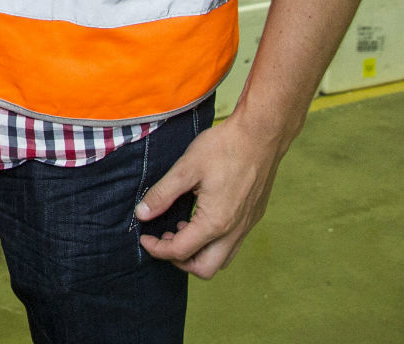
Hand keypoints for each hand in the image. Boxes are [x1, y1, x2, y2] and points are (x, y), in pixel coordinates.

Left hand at [135, 117, 285, 276]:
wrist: (261, 134)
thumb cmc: (224, 148)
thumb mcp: (185, 169)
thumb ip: (162, 195)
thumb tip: (142, 214)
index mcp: (215, 222)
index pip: (180, 251)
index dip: (157, 249)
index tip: (144, 237)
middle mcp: (234, 231)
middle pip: (204, 268)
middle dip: (179, 260)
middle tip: (164, 238)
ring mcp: (247, 225)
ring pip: (221, 258)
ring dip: (198, 251)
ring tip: (180, 225)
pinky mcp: (253, 216)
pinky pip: (232, 243)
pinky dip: (212, 241)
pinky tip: (199, 216)